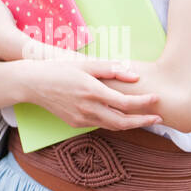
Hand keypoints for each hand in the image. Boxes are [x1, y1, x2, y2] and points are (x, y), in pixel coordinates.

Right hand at [24, 57, 162, 130]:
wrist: (32, 84)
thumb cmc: (58, 69)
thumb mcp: (84, 64)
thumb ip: (110, 69)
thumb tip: (133, 76)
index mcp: (92, 91)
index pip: (125, 103)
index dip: (144, 103)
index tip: (156, 99)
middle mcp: (88, 108)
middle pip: (123, 122)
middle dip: (143, 121)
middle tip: (158, 118)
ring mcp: (81, 118)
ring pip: (112, 126)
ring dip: (130, 124)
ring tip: (143, 119)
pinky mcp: (75, 123)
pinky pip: (99, 125)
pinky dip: (113, 122)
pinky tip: (120, 116)